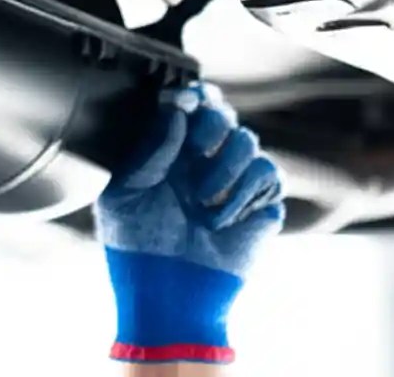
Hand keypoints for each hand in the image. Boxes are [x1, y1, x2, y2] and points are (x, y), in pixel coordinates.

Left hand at [95, 84, 283, 363]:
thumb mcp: (124, 193)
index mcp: (166, 153)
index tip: (189, 99)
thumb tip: (176, 107)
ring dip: (223, 169)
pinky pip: (268, 174)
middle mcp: (201, 162)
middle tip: (197, 151)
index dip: (194, 95)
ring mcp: (233, 183)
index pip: (189, 106)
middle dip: (211, 126)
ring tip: (200, 203)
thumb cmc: (134, 248)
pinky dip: (245, 194)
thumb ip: (150, 148)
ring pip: (247, 141)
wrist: (167, 298)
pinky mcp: (261, 205)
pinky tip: (222, 220)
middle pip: (223, 113)